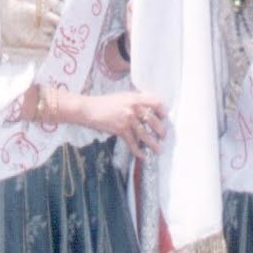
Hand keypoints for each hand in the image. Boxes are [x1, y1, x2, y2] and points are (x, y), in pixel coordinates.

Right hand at [50, 86, 165, 155]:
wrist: (88, 109)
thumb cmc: (105, 102)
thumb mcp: (123, 96)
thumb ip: (136, 100)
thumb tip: (148, 107)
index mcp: (135, 98)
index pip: (156, 103)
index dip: (162, 111)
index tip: (164, 117)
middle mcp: (133, 108)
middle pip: (153, 120)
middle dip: (161, 130)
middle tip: (163, 136)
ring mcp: (127, 119)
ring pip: (145, 134)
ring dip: (153, 143)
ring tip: (159, 149)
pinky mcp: (120, 129)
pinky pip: (132, 142)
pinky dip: (138, 151)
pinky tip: (143, 155)